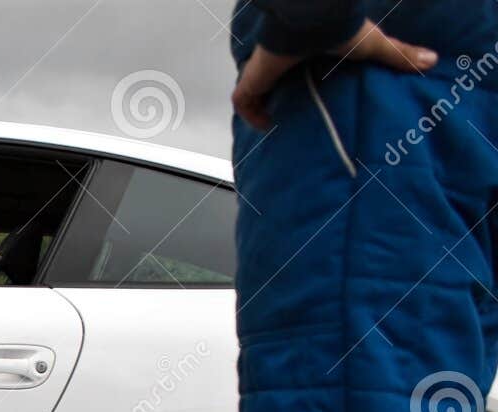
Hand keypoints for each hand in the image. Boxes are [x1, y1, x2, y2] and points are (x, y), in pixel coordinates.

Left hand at [233, 19, 437, 129]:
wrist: (314, 20)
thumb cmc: (341, 31)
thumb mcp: (374, 46)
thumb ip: (399, 55)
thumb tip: (433, 60)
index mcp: (304, 50)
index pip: (296, 66)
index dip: (297, 79)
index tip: (307, 95)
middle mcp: (282, 60)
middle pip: (273, 80)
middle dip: (276, 96)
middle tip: (288, 115)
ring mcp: (265, 69)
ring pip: (255, 90)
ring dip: (260, 107)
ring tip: (275, 125)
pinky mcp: (254, 78)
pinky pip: (242, 101)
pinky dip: (251, 115)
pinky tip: (265, 126)